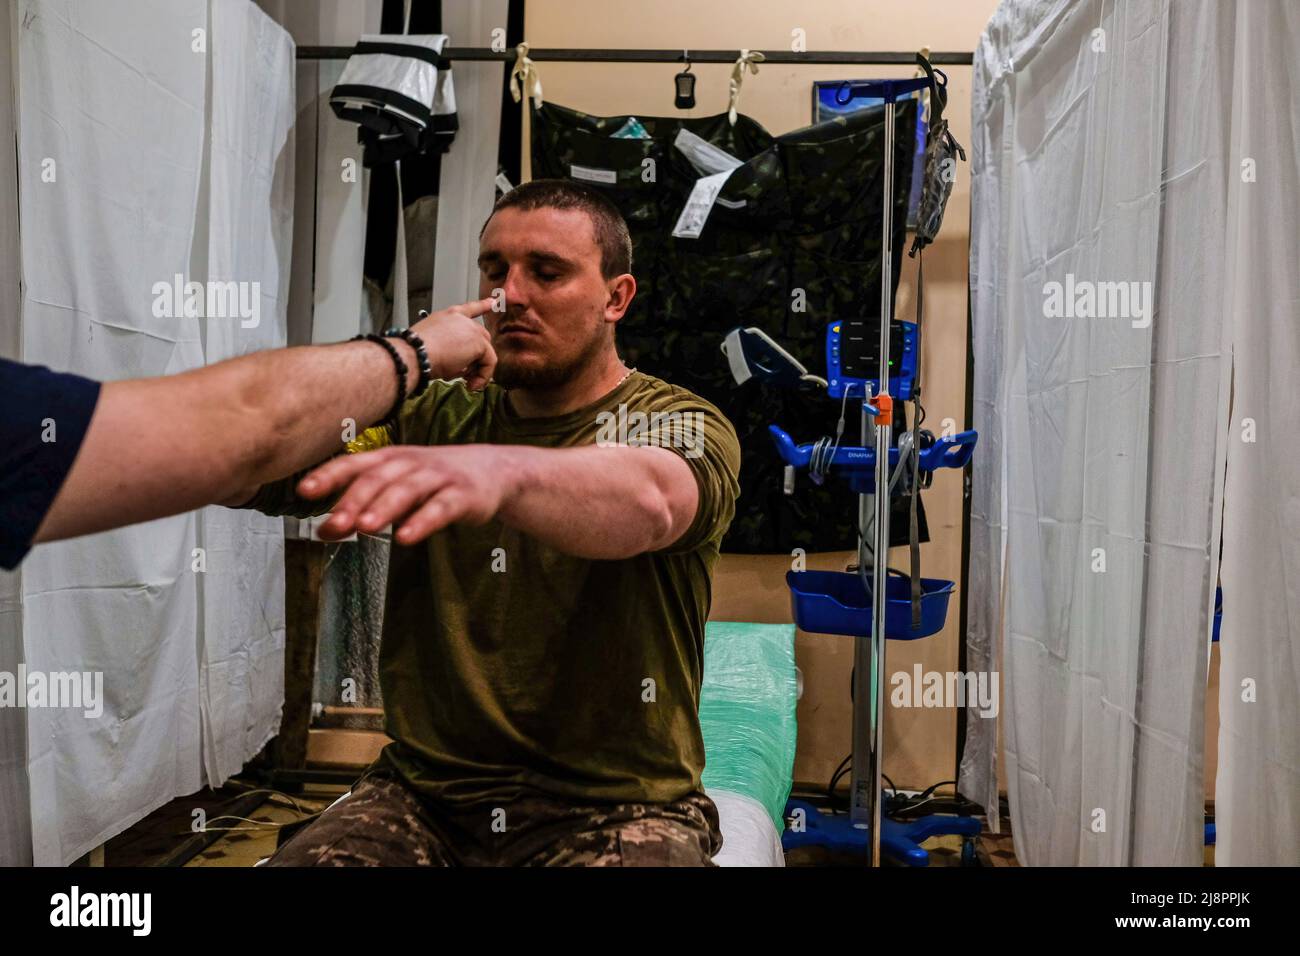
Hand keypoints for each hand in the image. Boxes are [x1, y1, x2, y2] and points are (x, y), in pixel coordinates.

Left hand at [298, 444, 518, 543]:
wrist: (494, 470)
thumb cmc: (435, 480)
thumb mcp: (398, 488)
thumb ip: (364, 506)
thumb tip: (322, 531)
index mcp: (391, 458)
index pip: (355, 464)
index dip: (329, 475)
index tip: (304, 491)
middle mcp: (412, 463)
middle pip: (378, 478)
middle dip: (353, 500)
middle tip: (333, 524)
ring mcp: (439, 477)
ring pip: (407, 490)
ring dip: (384, 508)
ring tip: (364, 528)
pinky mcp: (463, 495)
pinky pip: (441, 508)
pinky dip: (422, 521)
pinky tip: (406, 537)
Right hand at [409, 299, 497, 388]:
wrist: (414, 354)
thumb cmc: (415, 352)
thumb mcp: (430, 344)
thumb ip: (448, 348)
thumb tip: (460, 365)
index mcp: (449, 316)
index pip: (469, 309)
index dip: (483, 305)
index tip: (493, 301)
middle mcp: (463, 320)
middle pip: (481, 338)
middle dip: (476, 358)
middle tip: (464, 375)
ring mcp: (472, 330)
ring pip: (485, 353)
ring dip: (477, 370)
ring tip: (464, 381)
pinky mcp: (479, 343)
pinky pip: (489, 363)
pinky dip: (482, 377)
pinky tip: (471, 384)